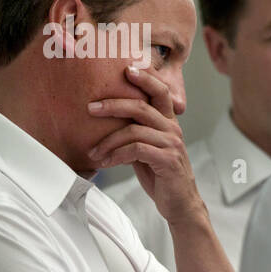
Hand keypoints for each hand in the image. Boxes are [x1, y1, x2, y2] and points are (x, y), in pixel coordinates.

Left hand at [88, 66, 202, 223]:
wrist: (179, 203)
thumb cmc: (160, 175)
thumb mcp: (146, 149)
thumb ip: (134, 133)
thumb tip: (105, 121)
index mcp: (169, 122)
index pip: (160, 92)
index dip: (146, 78)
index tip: (126, 68)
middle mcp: (172, 129)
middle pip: (142, 106)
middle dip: (113, 105)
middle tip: (90, 108)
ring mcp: (172, 144)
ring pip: (134, 130)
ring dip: (108, 141)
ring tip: (93, 151)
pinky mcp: (167, 160)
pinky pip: (136, 150)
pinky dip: (116, 155)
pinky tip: (106, 162)